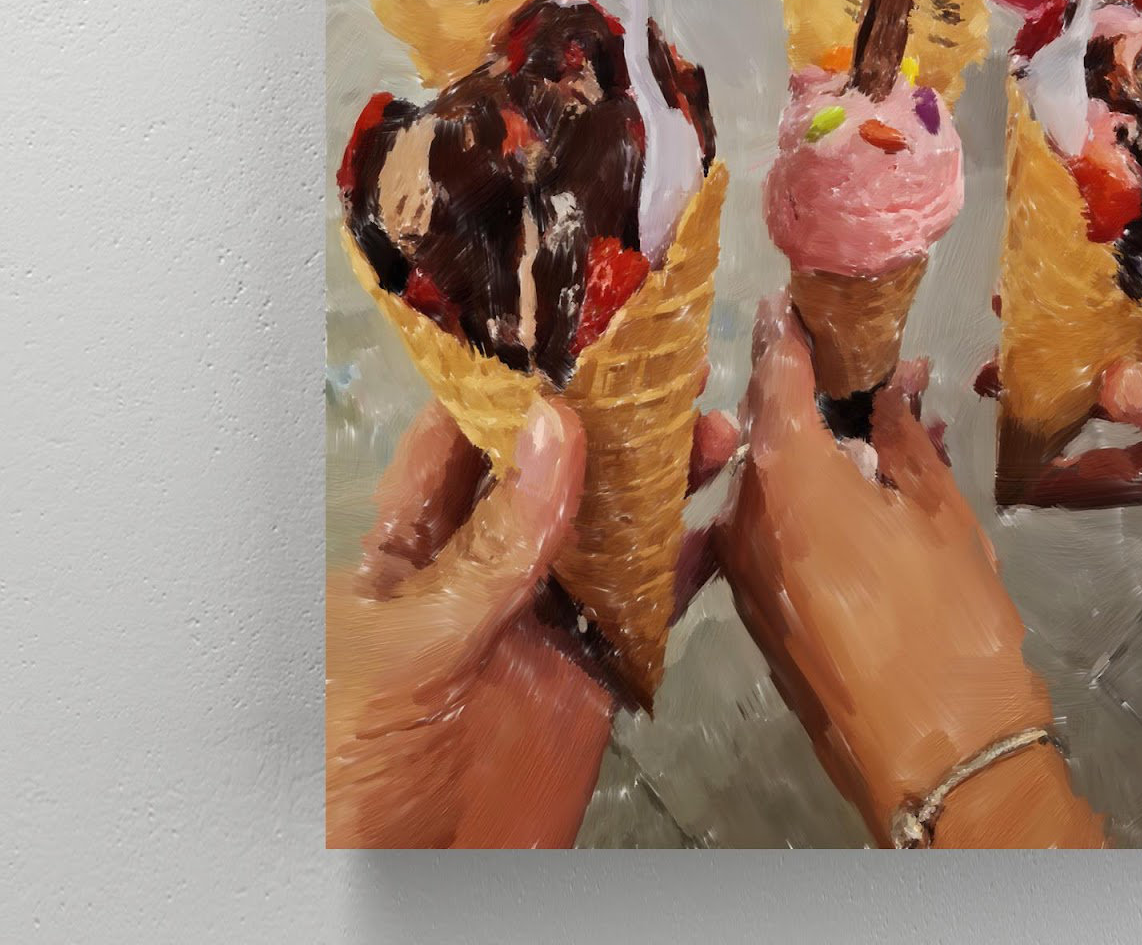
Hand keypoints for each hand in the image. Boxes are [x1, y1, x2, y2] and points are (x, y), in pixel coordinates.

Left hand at [326, 396, 737, 848]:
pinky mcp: (588, 675)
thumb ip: (491, 545)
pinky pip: (644, 608)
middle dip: (612, 418)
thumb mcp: (408, 643)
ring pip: (610, 529)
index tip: (580, 327)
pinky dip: (686, 566)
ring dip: (662, 480)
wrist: (401, 891)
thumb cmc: (349, 766)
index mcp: (409, 545)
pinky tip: (719, 525)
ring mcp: (538, 622)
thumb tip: (556, 431)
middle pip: (554, 472)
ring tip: (715, 434)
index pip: (462, 436)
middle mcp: (479, 570)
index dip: (518, 378)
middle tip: (674, 371)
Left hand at [717, 298, 1104, 847]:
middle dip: (805, 393)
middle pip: (764, 430)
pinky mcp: (754, 611)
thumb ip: (906, 437)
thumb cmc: (949, 625)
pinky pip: (771, 531)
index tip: (792, 299)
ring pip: (768, 483)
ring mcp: (741, 571)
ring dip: (811, 451)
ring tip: (876, 428)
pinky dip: (805, 501)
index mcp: (787, 480)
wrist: (937, 762)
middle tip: (852, 361)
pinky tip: (859, 490)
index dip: (786, 334)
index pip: (773, 377)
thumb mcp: (941, 515)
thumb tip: (894, 383)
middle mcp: (743, 519)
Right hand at [1023, 259, 1141, 575]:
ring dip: (1063, 402)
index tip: (1054, 261)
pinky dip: (1082, 478)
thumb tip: (1109, 381)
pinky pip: (1126, 469)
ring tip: (999, 391)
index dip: (1113, 267)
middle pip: (1134, 337)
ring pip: (1120, 401)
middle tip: (1009, 325)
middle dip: (1071, 336)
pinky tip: (1032, 480)